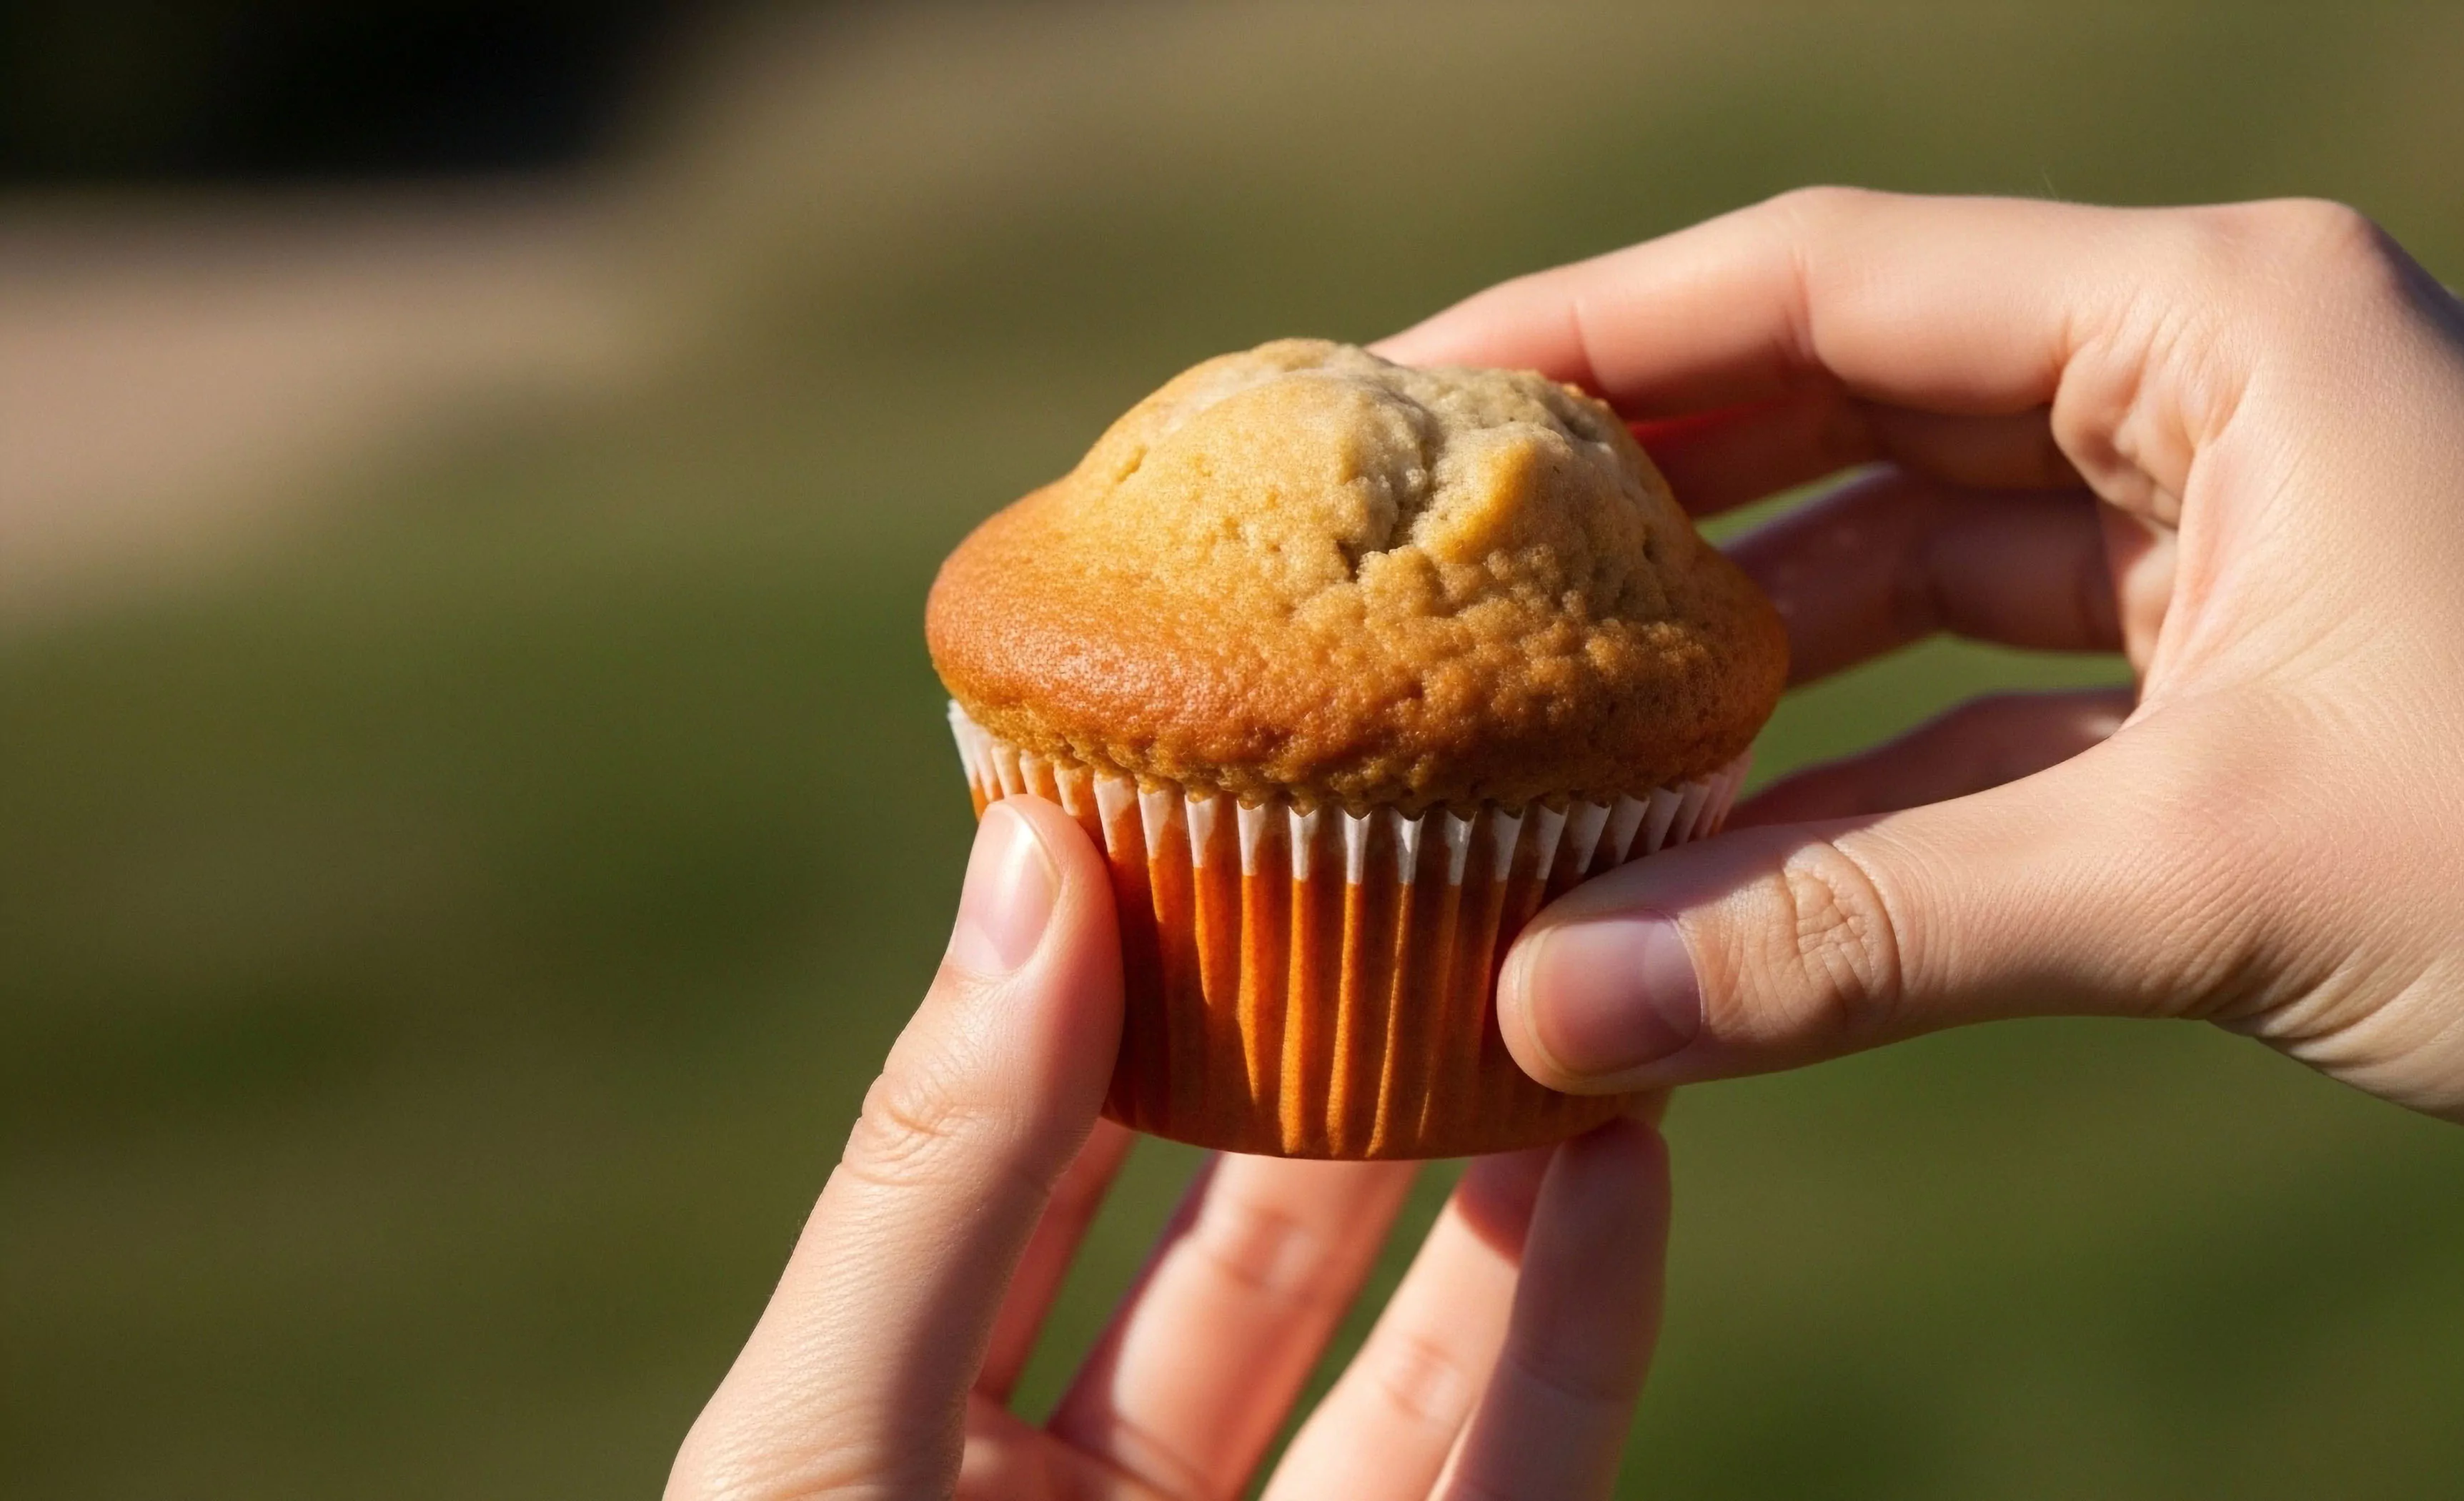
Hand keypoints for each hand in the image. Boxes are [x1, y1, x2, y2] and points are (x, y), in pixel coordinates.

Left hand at [668, 799, 1671, 1498]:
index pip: (1024, 1150)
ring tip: (1563, 989)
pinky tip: (1621, 1181)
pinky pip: (1500, 1475)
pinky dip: (1568, 1331)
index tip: (1214, 791)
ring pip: (1394, 1345)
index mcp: (898, 1434)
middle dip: (1329, 1053)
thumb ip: (939, 1175)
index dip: (1111, 972)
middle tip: (1429, 860)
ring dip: (1482, 1173)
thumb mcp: (826, 1454)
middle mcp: (1073, 1499)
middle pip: (1230, 1233)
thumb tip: (1023, 860)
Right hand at [1381, 188, 2463, 1223]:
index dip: (1593, 334)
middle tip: (1432, 570)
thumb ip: (1859, 938)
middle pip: (1850, 407)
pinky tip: (1701, 866)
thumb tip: (1555, 998)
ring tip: (1534, 736)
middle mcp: (2215, 398)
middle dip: (1645, 497)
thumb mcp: (2210, 879)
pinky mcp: (2245, 703)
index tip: (1403, 405)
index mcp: (2221, 324)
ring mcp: (2231, 551)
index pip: (1826, 280)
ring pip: (1910, 576)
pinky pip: (1986, 722)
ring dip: (1738, 670)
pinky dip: (1853, 792)